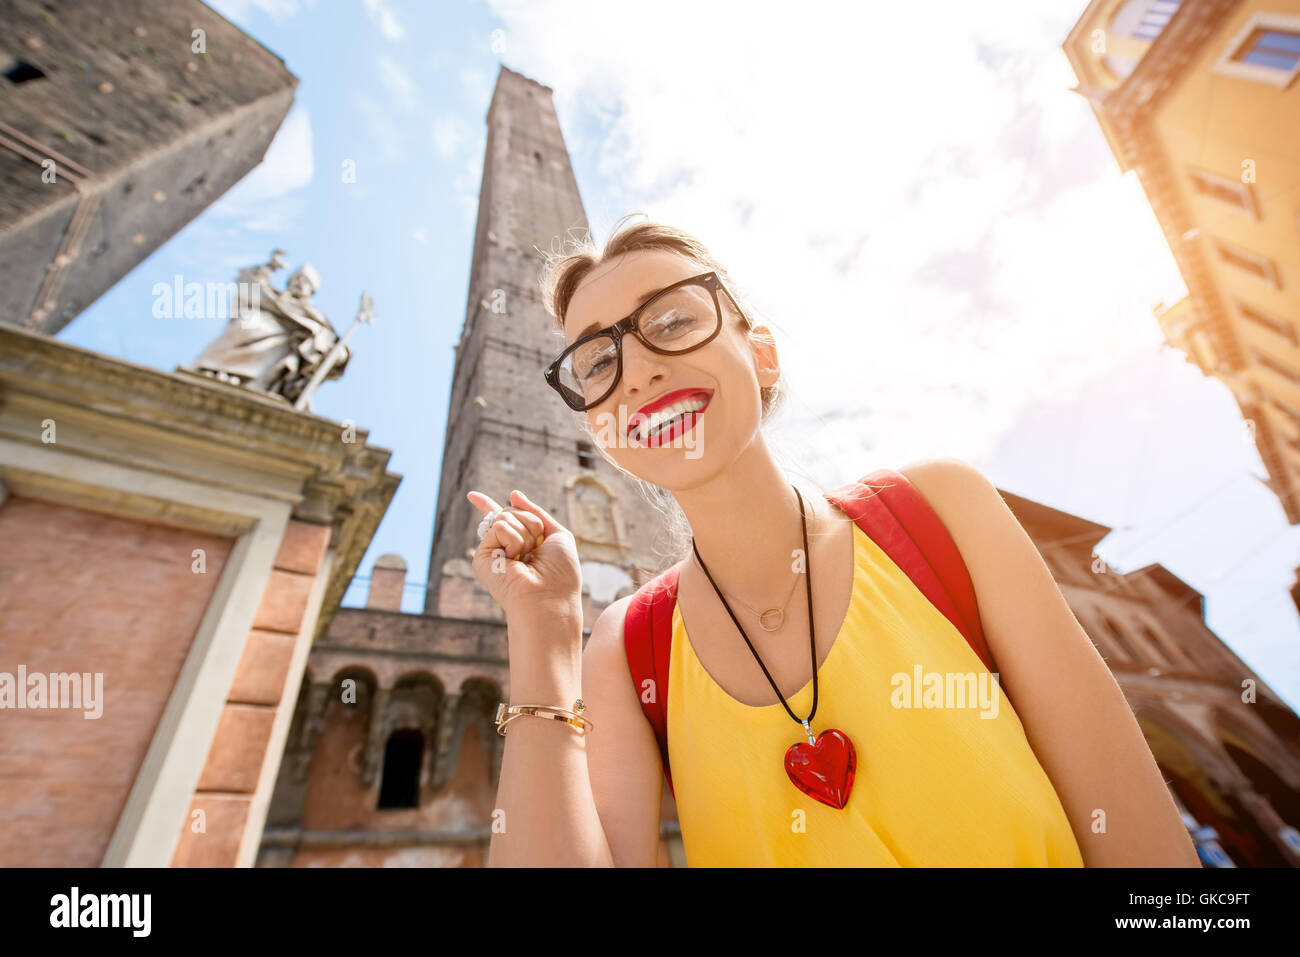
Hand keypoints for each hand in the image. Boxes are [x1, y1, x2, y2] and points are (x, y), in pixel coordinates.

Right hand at [466, 489, 582, 621]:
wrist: (550, 596)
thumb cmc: (560, 573)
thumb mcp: (557, 535)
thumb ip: (536, 513)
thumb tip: (513, 494)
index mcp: (520, 543)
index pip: (501, 519)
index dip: (487, 506)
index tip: (473, 495)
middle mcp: (503, 547)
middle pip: (510, 511)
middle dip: (531, 523)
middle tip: (537, 549)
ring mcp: (491, 551)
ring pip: (505, 515)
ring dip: (526, 532)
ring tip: (527, 557)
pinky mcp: (481, 556)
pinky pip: (500, 525)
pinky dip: (515, 539)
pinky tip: (515, 559)